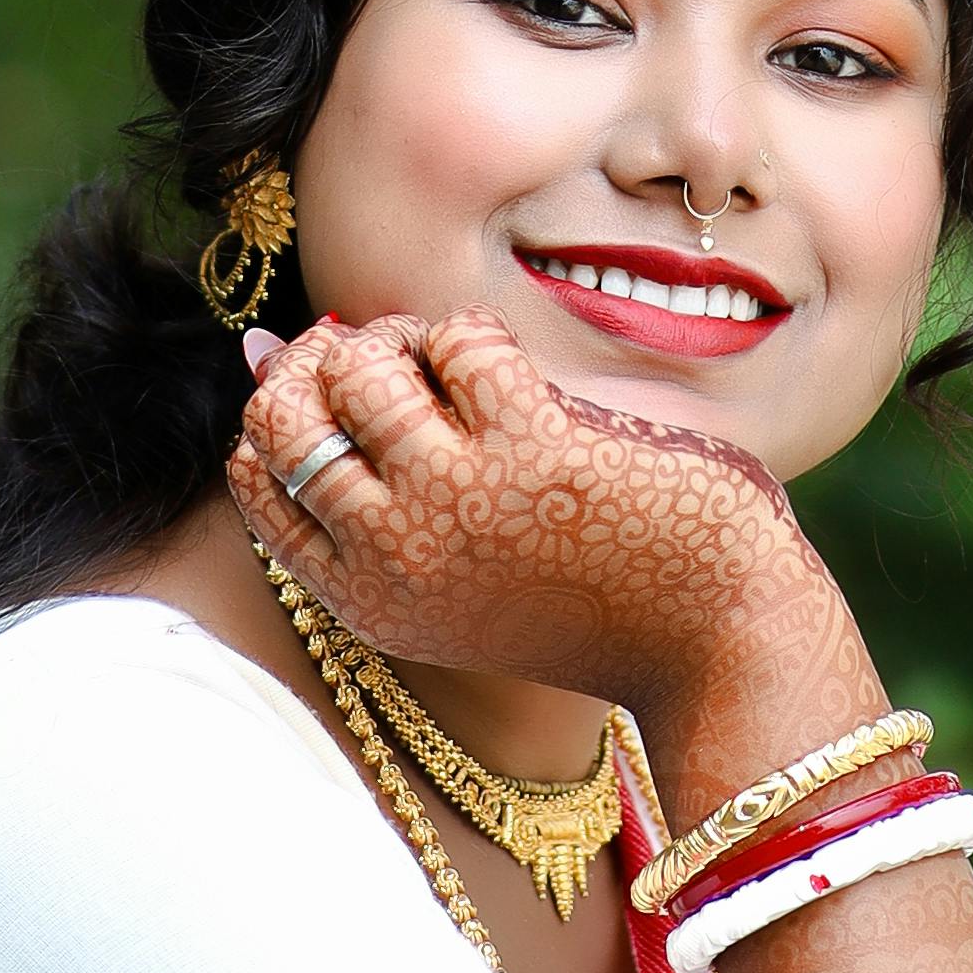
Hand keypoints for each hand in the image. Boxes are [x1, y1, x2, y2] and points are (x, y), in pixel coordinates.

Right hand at [231, 305, 856, 734]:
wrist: (716, 636)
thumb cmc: (588, 590)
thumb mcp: (451, 563)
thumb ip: (363, 477)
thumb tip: (261, 343)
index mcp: (368, 599)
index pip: (256, 475)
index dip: (294, 408)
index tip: (354, 398)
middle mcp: (392, 555)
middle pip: (282, 413)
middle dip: (328, 362)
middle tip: (397, 365)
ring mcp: (453, 498)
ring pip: (358, 366)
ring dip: (403, 340)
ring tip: (456, 367)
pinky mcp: (527, 442)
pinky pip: (453, 338)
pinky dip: (473, 336)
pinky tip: (509, 372)